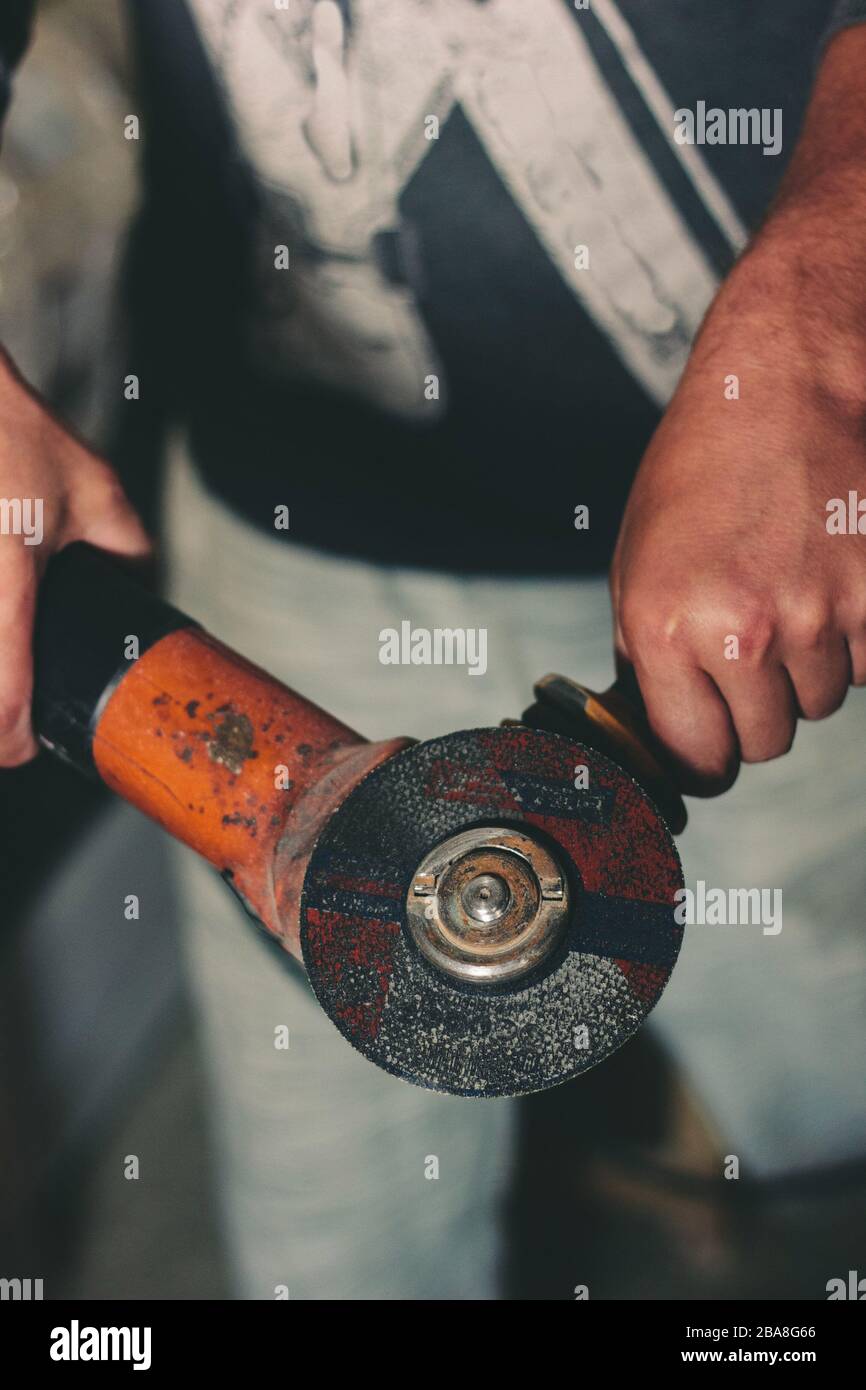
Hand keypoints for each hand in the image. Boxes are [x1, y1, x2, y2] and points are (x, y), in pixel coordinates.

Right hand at [0, 348, 150, 765]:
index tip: (25, 748)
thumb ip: (126, 542)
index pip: (3, 692)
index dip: (12, 738)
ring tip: (7, 694)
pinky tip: (3, 628)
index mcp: (7, 585)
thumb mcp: (94, 488)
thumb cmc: (12, 432)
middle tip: (9, 729)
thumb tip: (141, 581)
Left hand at [610, 234, 865, 794]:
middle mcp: (744, 631)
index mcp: (667, 627)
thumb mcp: (637, 565)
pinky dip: (855, 638)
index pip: (695, 755)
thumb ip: (649, 657)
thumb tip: (666, 729)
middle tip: (750, 652)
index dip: (703, 755)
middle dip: (756, 710)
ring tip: (789, 593)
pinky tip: (830, 581)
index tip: (710, 744)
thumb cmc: (703, 467)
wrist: (782, 386)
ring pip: (822, 704)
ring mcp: (821, 615)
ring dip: (807, 669)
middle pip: (766, 742)